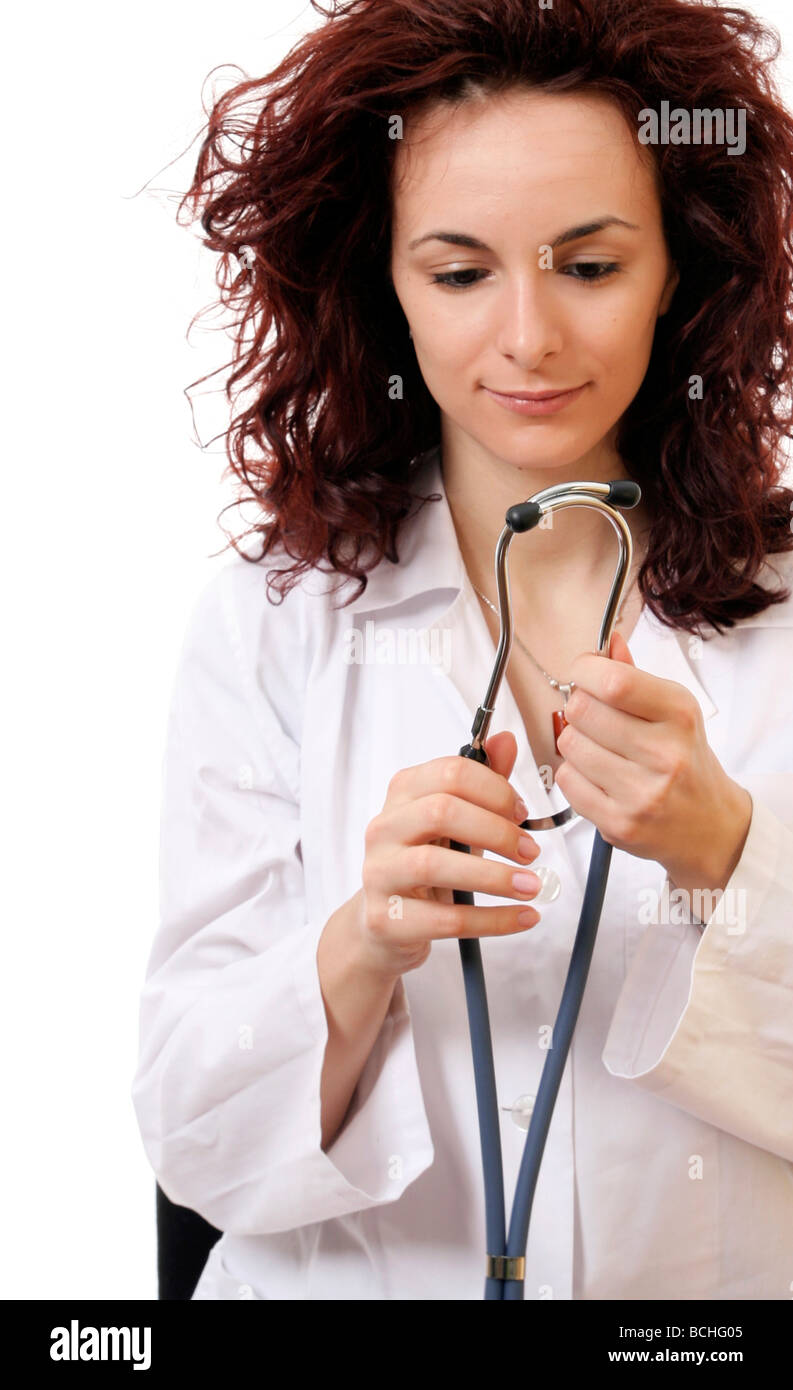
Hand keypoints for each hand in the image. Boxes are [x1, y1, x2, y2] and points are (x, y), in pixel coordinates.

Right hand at [355, 731, 543, 979]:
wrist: (385, 925)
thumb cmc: (425, 863)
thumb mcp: (456, 822)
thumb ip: (482, 783)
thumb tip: (506, 741)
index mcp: (402, 794)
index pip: (450, 773)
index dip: (495, 790)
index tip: (522, 813)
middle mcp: (383, 828)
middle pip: (441, 812)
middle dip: (496, 831)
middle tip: (531, 852)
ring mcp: (379, 873)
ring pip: (434, 864)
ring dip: (494, 877)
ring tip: (531, 885)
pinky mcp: (386, 919)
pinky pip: (444, 919)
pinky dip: (492, 920)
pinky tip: (524, 917)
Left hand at [555, 630, 752, 895]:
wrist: (708, 825)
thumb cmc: (685, 761)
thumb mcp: (673, 711)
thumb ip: (635, 677)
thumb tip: (609, 642)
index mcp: (679, 715)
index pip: (613, 681)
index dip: (585, 670)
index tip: (584, 672)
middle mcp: (664, 753)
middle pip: (581, 710)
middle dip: (579, 707)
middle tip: (593, 717)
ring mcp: (641, 792)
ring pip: (569, 744)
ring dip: (575, 742)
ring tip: (599, 749)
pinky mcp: (619, 823)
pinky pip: (567, 780)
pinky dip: (574, 774)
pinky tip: (598, 777)